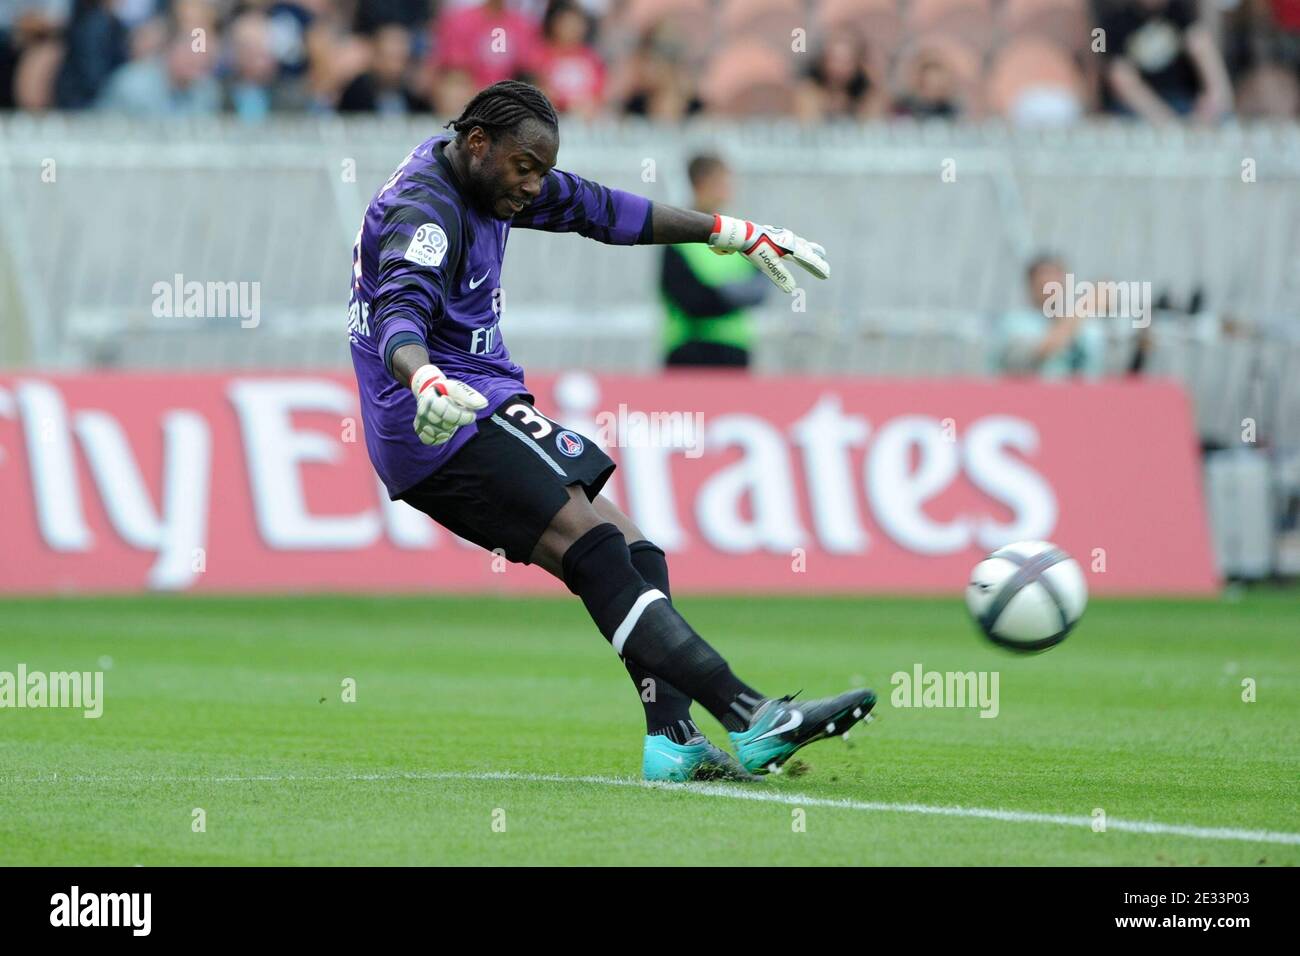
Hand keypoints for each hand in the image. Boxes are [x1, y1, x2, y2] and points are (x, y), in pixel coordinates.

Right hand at [410, 364, 487, 445]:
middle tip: (461, 416)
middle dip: (458, 422)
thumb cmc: (446, 390)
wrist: (430, 391)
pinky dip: (440, 438)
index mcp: (432, 398)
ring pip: (439, 434)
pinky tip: (445, 430)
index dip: (464, 417)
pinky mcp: (419, 428)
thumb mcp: (458, 388)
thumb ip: (470, 396)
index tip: (473, 416)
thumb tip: (483, 404)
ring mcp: (420, 420)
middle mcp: (423, 411)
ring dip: (450, 430)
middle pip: (445, 425)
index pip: (448, 414)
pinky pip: (430, 440)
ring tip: (452, 421)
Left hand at [707, 214, 829, 292]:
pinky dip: (797, 246)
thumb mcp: (767, 265)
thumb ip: (779, 276)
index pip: (807, 259)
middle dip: (815, 258)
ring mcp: (782, 237)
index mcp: (790, 247)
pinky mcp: (774, 236)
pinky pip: (791, 242)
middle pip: (806, 250)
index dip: (817, 267)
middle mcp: (789, 240)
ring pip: (800, 244)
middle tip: (824, 264)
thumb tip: (791, 289)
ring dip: (808, 249)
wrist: (741, 234)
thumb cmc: (754, 248)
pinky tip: (792, 247)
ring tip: (815, 251)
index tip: (826, 274)